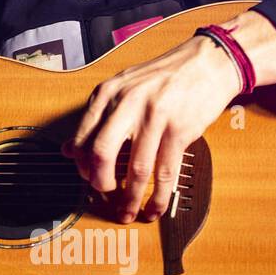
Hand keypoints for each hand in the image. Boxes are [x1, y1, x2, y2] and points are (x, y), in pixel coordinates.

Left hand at [60, 36, 240, 223]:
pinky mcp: (180, 131)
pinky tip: (154, 208)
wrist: (208, 62)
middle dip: (100, 182)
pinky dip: (158, 197)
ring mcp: (155, 117)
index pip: (83, 137)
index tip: (87, 178)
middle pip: (102, 153)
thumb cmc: (164, 76)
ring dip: (130, 198)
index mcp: (108, 93)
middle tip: (104, 195)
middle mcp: (127, 104)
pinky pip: (165, 173)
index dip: (82, 165)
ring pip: (136, 169)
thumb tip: (67, 151)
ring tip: (126, 212)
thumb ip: (96, 118)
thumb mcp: (122, 87)